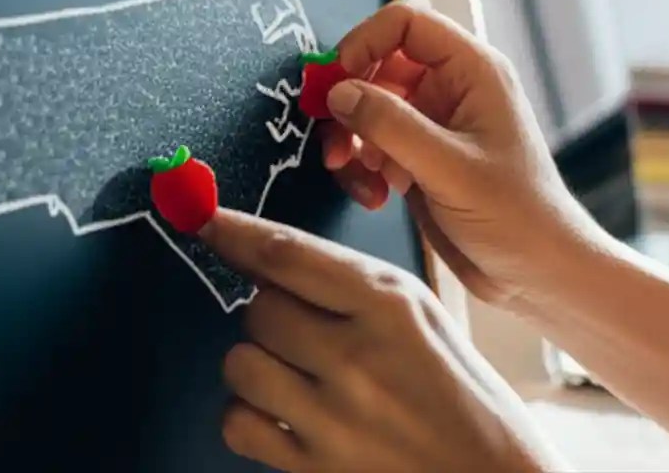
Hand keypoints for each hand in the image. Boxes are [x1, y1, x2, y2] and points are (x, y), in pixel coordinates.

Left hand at [201, 209, 562, 472]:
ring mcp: (331, 416)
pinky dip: (249, 415)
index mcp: (390, 306)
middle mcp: (356, 357)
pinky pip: (237, 423)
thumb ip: (352, 286)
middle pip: (259, 309)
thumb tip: (269, 257)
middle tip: (306, 333)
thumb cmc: (463, 394)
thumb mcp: (423, 316)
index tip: (205, 220)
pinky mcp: (312, 466)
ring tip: (298, 374)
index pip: (288, 256)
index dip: (236, 233)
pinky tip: (284, 413)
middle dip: (271, 314)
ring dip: (257, 363)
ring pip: (239, 362)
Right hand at [321, 2, 600, 308]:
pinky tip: (377, 196)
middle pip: (379, 65)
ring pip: (370, 107)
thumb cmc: (519, 218)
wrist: (539, 274)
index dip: (363, 42)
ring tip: (354, 177)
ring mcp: (437, 124)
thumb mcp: (449, 168)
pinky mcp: (423, 158)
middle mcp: (454, 89)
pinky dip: (364, 167)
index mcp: (474, 72)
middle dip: (349, 102)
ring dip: (352, 140)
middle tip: (334, 141)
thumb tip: (339, 92)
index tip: (335, 80)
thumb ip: (390, 125)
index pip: (406, 23)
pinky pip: (375, 144)